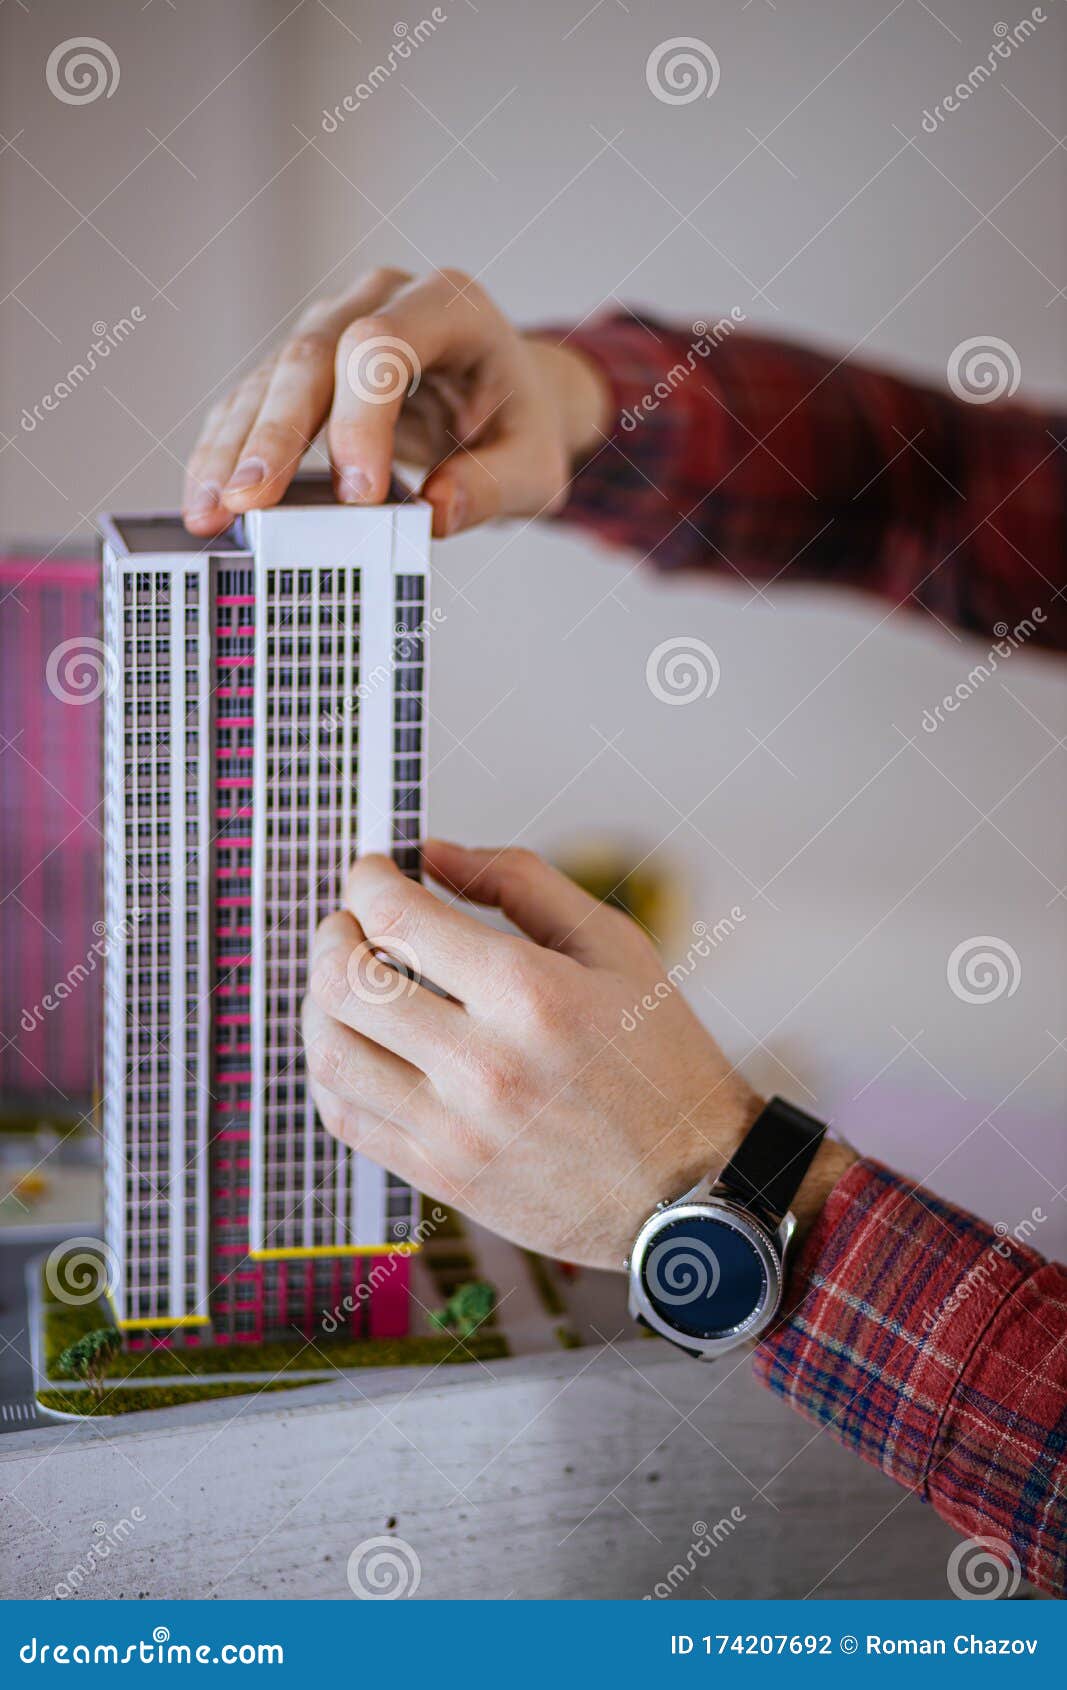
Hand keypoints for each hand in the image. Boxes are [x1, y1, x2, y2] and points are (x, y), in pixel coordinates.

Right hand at [182, 266, 608, 539]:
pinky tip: (205, 499)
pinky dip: (227, 453)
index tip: (361, 497)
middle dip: (276, 434)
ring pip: (269, 378)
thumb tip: (436, 513)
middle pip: (311, 355)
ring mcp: (334, 325)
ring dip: (234, 449)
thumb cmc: (519, 426)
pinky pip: (252, 402)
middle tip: (250, 501)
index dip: (363, 419)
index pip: (384, 345)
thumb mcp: (534, 465)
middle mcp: (381, 300)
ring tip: (209, 512)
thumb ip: (493, 487)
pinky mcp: (303, 366)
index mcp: (449, 306)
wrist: (506, 398)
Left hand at [302, 843, 850, 1270]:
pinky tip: (356, 1043)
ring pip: (330, 1052)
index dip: (367, 880)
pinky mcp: (442, 1176)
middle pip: (347, 982)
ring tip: (344, 980)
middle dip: (331, 933)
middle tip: (348, 920)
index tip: (374, 871)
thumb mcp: (614, 945)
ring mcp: (456, 1128)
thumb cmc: (660, 1058)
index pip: (397, 917)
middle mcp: (484, 1063)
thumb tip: (432, 852)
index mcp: (530, 993)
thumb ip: (519, 882)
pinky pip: (345, 1116)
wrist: (693, 1187)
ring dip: (317, 1002)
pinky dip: (331, 1068)